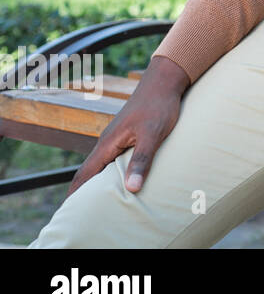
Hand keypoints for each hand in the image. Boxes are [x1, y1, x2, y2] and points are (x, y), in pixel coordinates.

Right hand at [67, 55, 187, 197]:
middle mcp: (108, 141)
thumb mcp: (152, 135)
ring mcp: (116, 137)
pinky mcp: (127, 134)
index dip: (77, 192)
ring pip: (102, 163)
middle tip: (82, 212)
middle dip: (84, 191)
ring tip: (98, 201)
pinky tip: (119, 178)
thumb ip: (142, 160)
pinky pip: (113, 157)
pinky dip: (111, 170)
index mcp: (108, 143)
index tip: (70, 210)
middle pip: (90, 171)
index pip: (85, 173)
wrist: (164, 81)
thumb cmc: (158, 106)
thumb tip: (132, 188)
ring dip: (98, 181)